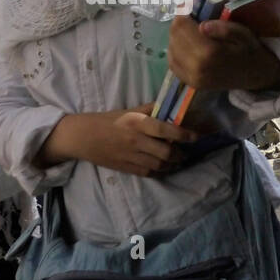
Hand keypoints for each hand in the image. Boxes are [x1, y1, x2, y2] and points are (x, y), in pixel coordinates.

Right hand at [50, 106, 197, 177]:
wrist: (83, 137)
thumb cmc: (108, 121)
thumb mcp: (129, 111)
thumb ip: (150, 109)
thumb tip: (171, 107)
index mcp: (137, 123)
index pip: (165, 129)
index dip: (184, 134)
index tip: (195, 136)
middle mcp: (136, 140)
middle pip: (166, 152)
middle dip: (180, 154)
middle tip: (185, 151)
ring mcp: (131, 156)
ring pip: (160, 165)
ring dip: (173, 164)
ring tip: (178, 159)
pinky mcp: (126, 168)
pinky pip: (149, 172)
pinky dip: (161, 171)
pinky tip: (164, 166)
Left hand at [167, 14, 279, 91]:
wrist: (254, 75)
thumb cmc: (248, 50)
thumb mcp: (243, 34)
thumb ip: (224, 28)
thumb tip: (202, 25)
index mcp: (210, 52)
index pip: (181, 26)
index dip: (182, 12)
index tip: (189, 5)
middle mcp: (196, 67)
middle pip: (174, 35)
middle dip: (179, 23)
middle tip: (190, 17)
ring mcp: (192, 77)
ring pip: (171, 48)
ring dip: (176, 36)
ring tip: (190, 31)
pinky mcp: (190, 83)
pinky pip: (173, 62)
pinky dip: (176, 50)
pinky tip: (186, 45)